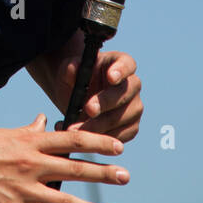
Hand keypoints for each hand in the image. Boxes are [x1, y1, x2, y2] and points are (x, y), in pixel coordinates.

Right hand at [0, 115, 129, 202]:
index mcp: (29, 143)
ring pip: (63, 201)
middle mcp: (30, 164)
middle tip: (125, 177)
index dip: (97, 143)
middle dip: (103, 173)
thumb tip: (42, 121)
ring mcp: (21, 189)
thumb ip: (27, 131)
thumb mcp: (3, 133)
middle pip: (74, 169)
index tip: (118, 146)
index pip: (71, 140)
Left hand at [29, 30, 143, 142]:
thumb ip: (70, 68)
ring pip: (122, 118)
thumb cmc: (75, 80)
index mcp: (120, 63)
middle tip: (88, 109)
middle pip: (125, 93)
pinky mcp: (131, 128)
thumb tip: (73, 69)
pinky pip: (120, 136)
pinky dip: (100, 139)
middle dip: (106, 102)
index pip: (127, 64)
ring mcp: (134, 107)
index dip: (121, 70)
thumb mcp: (68, 71)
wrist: (76, 101)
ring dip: (99, 125)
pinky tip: (82, 138)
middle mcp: (132, 85)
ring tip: (75, 128)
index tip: (110, 77)